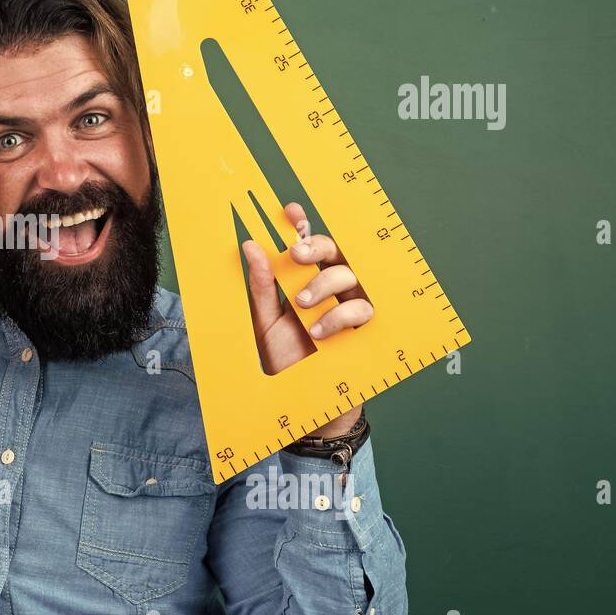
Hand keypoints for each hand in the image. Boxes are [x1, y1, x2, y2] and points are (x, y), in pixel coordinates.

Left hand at [241, 201, 373, 437]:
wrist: (302, 403)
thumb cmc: (284, 360)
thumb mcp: (263, 322)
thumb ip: (259, 286)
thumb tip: (250, 245)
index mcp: (301, 280)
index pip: (305, 244)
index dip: (300, 224)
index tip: (289, 211)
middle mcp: (327, 288)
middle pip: (333, 251)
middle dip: (316, 246)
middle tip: (296, 255)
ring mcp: (348, 305)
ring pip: (349, 275)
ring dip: (324, 285)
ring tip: (302, 305)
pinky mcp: (365, 329)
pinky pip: (361, 309)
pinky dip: (339, 316)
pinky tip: (319, 332)